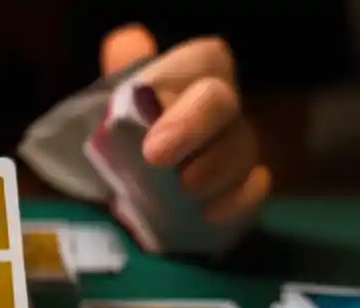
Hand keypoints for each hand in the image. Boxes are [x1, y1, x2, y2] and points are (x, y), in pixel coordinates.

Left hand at [101, 25, 269, 235]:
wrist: (117, 196)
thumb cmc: (112, 143)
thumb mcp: (104, 111)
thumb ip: (119, 85)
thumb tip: (127, 43)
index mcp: (184, 75)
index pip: (203, 59)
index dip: (180, 80)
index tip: (146, 117)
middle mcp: (216, 104)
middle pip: (222, 102)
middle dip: (192, 125)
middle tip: (156, 156)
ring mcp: (233, 145)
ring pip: (242, 146)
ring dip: (214, 169)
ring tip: (183, 190)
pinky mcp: (241, 186)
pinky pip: (255, 186)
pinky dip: (237, 199)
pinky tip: (208, 213)